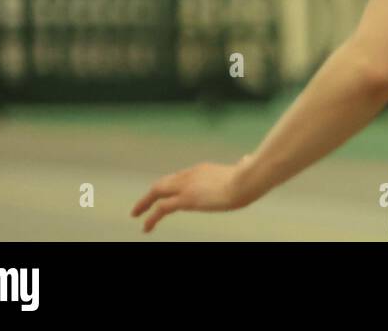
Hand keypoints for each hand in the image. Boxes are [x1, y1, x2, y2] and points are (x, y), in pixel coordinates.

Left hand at [131, 157, 256, 233]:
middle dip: (152, 193)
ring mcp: (186, 186)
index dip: (171, 187)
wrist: (246, 180)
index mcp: (203, 169)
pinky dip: (150, 218)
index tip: (167, 195)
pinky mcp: (185, 200)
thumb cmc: (251, 177)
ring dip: (145, 203)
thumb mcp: (245, 168)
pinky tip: (146, 228)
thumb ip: (243, 164)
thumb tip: (247, 159)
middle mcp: (190, 175)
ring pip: (157, 192)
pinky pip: (161, 209)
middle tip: (143, 204)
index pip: (180, 177)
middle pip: (164, 182)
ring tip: (136, 214)